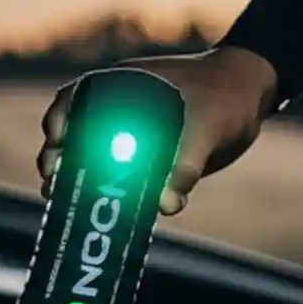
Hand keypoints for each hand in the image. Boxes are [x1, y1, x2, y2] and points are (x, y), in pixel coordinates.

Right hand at [37, 47, 278, 215]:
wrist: (249, 97)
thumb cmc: (226, 98)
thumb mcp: (208, 129)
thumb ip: (185, 166)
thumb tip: (165, 204)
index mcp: (124, 87)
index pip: (76, 100)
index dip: (59, 123)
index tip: (57, 144)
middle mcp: (119, 110)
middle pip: (74, 135)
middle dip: (60, 160)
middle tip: (53, 186)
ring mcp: (130, 135)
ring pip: (91, 160)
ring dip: (78, 182)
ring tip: (65, 204)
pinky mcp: (146, 161)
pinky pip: (120, 180)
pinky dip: (110, 196)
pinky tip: (104, 216)